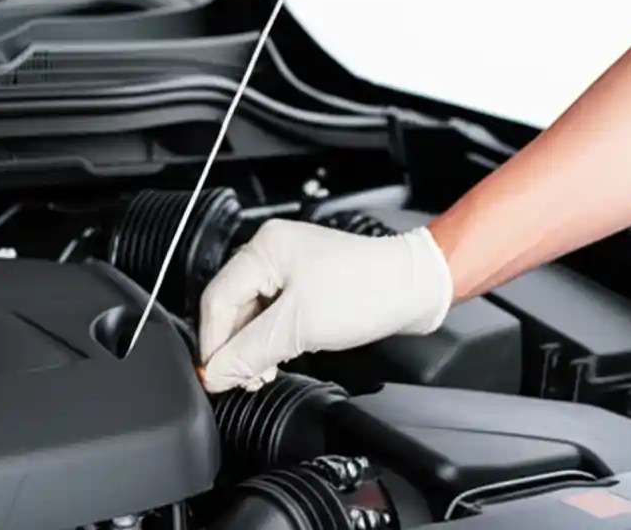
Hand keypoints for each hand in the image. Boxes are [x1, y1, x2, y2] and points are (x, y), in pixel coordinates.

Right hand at [199, 219, 453, 392]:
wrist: (416, 289)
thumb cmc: (368, 291)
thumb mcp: (298, 328)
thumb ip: (250, 352)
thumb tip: (215, 374)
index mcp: (263, 249)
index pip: (216, 300)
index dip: (214, 343)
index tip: (215, 378)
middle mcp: (272, 253)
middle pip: (232, 308)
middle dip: (235, 348)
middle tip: (240, 381)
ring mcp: (290, 269)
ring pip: (252, 315)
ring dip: (253, 348)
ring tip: (260, 375)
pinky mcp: (307, 286)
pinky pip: (274, 315)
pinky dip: (271, 340)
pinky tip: (275, 360)